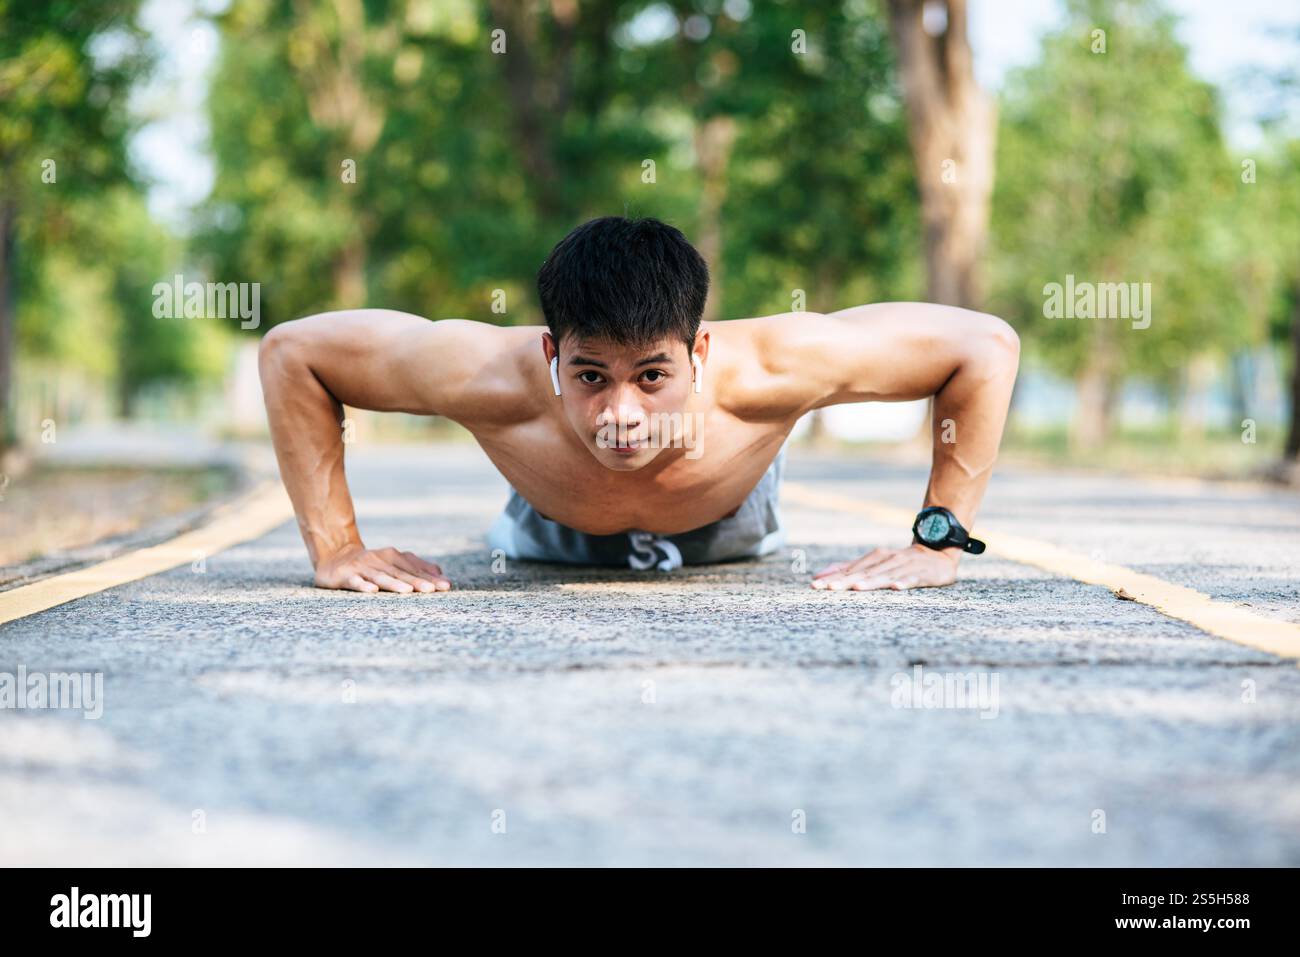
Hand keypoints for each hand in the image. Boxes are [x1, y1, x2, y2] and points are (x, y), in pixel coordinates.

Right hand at [314, 544, 451, 593]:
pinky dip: (364, 585)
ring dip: (394, 584)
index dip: (431, 577)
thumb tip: (440, 574)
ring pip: (381, 577)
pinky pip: (356, 581)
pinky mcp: (346, 575)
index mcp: (394, 557)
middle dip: (417, 582)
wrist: (335, 556)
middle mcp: (380, 560)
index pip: (415, 568)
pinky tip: (372, 591)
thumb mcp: (394, 563)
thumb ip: (416, 567)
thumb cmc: (372, 564)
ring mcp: (363, 567)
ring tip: (408, 591)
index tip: (446, 586)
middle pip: (401, 573)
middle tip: (432, 590)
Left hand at [811, 543, 957, 590]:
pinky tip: (896, 588)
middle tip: (828, 589)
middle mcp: (888, 560)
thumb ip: (849, 568)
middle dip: (846, 581)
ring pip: (886, 575)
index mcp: (875, 558)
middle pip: (864, 573)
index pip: (850, 569)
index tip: (815, 586)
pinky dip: (904, 582)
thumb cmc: (901, 562)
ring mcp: (905, 565)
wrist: (937, 554)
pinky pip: (913, 578)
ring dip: (872, 582)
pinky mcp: (923, 573)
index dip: (833, 578)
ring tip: (857, 588)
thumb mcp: (874, 563)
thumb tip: (819, 576)